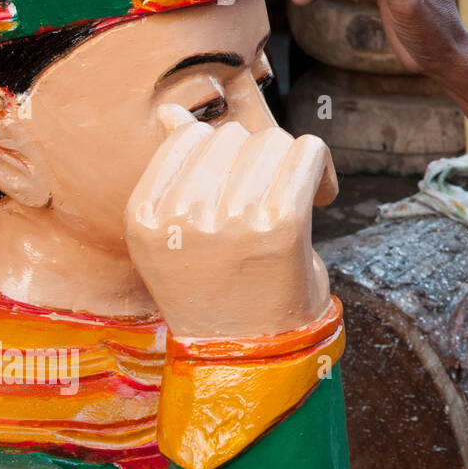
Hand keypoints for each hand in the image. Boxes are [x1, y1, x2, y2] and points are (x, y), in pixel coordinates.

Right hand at [124, 105, 337, 338]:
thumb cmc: (221, 289)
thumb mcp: (181, 233)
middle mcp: (182, 218)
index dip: (227, 153)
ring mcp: (230, 221)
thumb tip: (172, 113)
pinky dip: (321, 169)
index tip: (246, 185)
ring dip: (290, 165)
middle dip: (259, 161)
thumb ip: (177, 172)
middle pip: (234, 137)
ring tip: (294, 201)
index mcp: (145, 217)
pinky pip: (308, 153)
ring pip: (273, 141)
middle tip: (273, 199)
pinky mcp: (280, 226)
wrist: (254, 355)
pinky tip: (321, 198)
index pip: (191, 137)